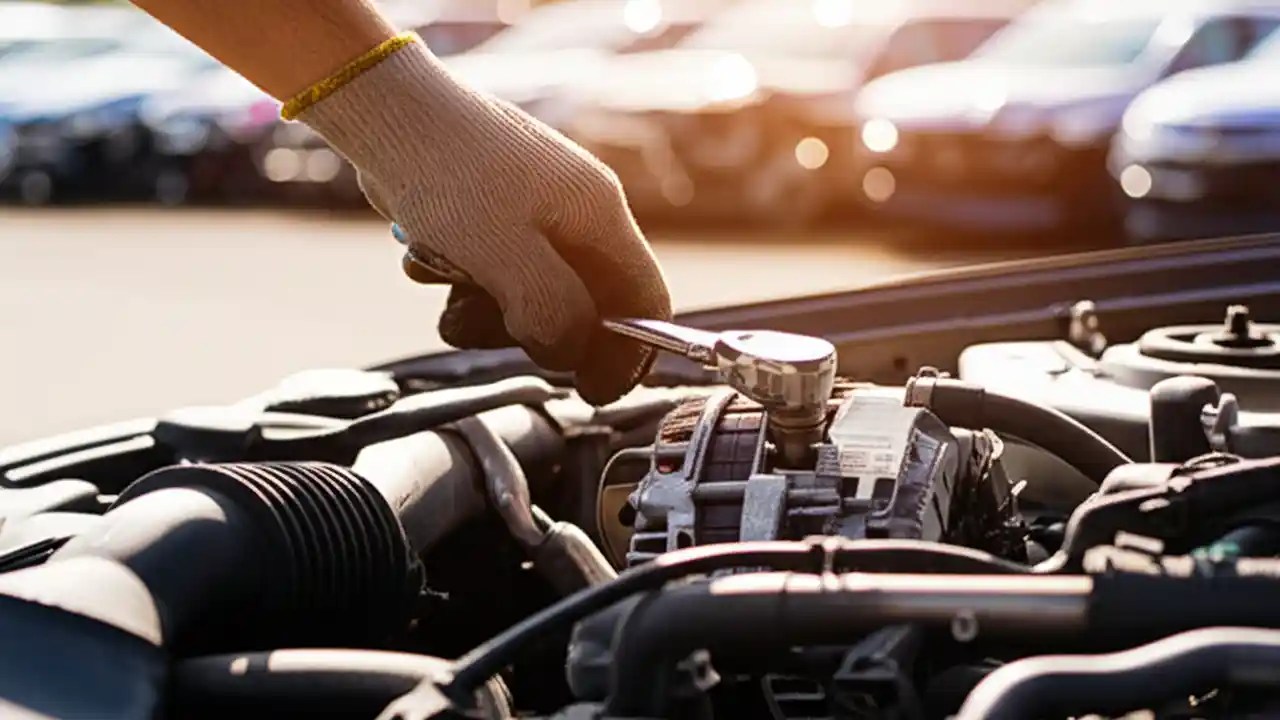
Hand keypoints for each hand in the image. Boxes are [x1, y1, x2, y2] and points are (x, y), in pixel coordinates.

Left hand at [299, 40, 671, 404]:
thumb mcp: (505, 256)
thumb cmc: (446, 172)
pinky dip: (461, 281)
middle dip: (535, 329)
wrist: (381, 111)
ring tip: (446, 284)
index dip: (628, 355)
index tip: (592, 391)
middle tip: (490, 325)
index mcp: (598, 215)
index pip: (646, 299)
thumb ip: (550, 313)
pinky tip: (429, 257)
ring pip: (531, 295)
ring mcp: (534, 212)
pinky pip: (493, 274)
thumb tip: (567, 353)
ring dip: (486, 309)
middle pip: (584, 305)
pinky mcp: (493, 215)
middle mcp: (575, 213)